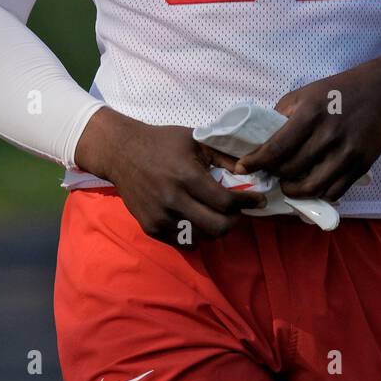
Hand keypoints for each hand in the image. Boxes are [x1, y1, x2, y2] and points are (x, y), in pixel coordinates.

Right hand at [75, 108, 265, 244]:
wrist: (122, 152)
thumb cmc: (163, 142)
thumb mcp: (195, 140)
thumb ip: (223, 156)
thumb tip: (249, 170)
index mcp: (187, 176)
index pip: (226, 202)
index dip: (247, 203)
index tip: (258, 200)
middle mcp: (173, 200)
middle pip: (217, 227)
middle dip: (234, 220)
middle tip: (237, 211)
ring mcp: (160, 217)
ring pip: (201, 237)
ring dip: (215, 228)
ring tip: (217, 214)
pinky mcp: (150, 227)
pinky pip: (182, 241)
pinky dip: (195, 234)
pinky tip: (197, 219)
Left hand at [235, 72, 380, 202]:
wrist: (378, 93)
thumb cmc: (334, 92)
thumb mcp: (303, 95)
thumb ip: (280, 116)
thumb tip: (257, 141)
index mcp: (310, 114)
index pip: (276, 148)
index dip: (256, 162)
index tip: (243, 168)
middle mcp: (329, 134)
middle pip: (291, 170)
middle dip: (274, 176)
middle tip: (269, 174)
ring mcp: (347, 152)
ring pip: (312, 187)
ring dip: (294, 191)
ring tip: (288, 185)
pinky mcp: (361, 165)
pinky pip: (334, 191)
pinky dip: (318, 194)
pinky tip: (311, 186)